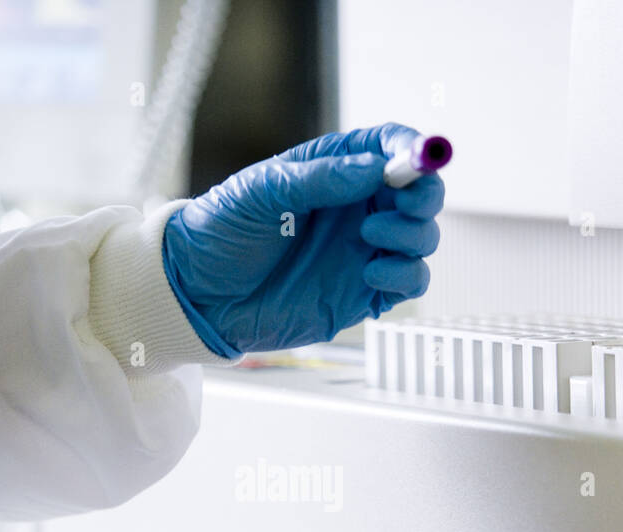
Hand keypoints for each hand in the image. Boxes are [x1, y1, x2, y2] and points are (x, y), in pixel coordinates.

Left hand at [162, 122, 444, 354]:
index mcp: (335, 170)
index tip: (420, 156)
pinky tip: (371, 274)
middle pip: (421, 194)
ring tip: (369, 237)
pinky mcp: (363, 293)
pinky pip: (410, 282)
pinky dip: (406, 276)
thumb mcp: (261, 192)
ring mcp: (364, 251)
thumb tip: (374, 169)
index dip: (413, 148)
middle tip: (400, 204)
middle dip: (423, 195)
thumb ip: (318, 179)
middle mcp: (357, 208)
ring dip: (413, 235)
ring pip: (422, 238)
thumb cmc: (222, 231)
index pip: (390, 147)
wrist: (199, 294)